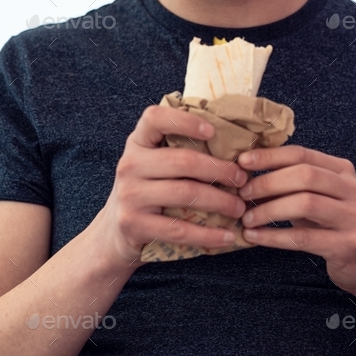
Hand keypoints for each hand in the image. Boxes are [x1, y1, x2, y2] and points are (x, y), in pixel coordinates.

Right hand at [100, 105, 248, 268]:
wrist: (112, 233)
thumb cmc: (146, 191)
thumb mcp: (151, 164)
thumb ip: (176, 150)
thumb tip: (233, 143)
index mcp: (137, 143)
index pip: (155, 118)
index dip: (185, 121)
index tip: (213, 131)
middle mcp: (130, 165)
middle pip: (183, 161)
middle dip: (220, 170)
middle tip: (242, 179)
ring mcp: (130, 195)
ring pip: (185, 194)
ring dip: (220, 201)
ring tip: (240, 208)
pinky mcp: (134, 225)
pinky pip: (179, 229)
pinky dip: (208, 235)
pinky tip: (227, 237)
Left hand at [237, 145, 355, 296]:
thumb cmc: (334, 226)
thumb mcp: (318, 198)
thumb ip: (292, 183)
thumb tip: (248, 174)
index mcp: (343, 170)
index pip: (301, 154)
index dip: (270, 156)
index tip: (242, 161)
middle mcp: (352, 189)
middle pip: (304, 175)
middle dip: (268, 183)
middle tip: (243, 194)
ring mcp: (353, 216)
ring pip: (305, 203)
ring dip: (269, 210)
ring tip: (247, 219)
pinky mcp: (348, 245)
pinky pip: (303, 238)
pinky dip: (274, 236)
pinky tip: (255, 237)